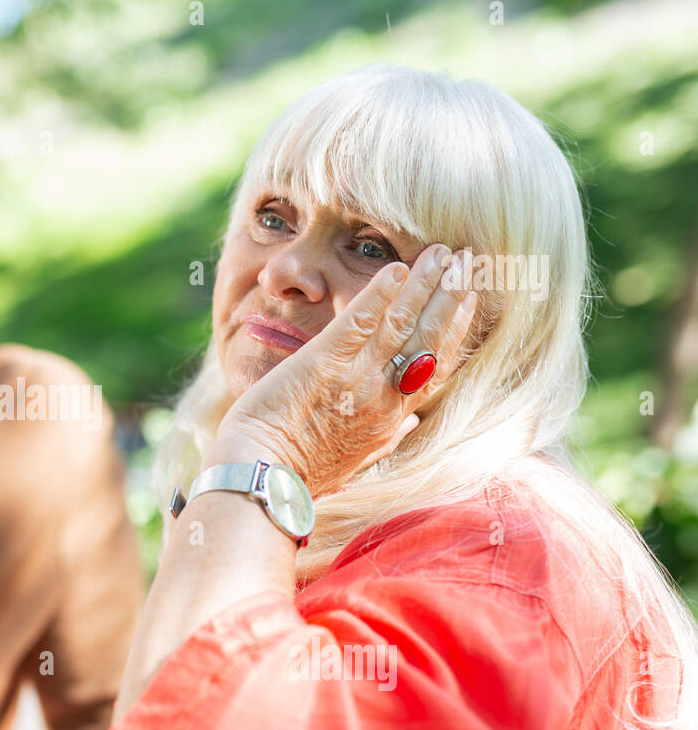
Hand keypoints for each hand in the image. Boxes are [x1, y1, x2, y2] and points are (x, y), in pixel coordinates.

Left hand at [209, 243, 478, 497]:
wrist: (262, 478)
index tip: (468, 298)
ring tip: (443, 252)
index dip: (455, 327)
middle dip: (452, 295)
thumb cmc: (299, 470)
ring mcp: (356, 379)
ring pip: (403, 324)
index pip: (436, 364)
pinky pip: (359, 322)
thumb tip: (410, 423)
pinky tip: (395, 269)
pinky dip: (380, 294)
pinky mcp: (322, 364)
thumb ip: (387, 437)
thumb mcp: (357, 460)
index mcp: (392, 418)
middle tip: (468, 259)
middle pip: (431, 338)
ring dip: (425, 283)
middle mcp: (383, 397)